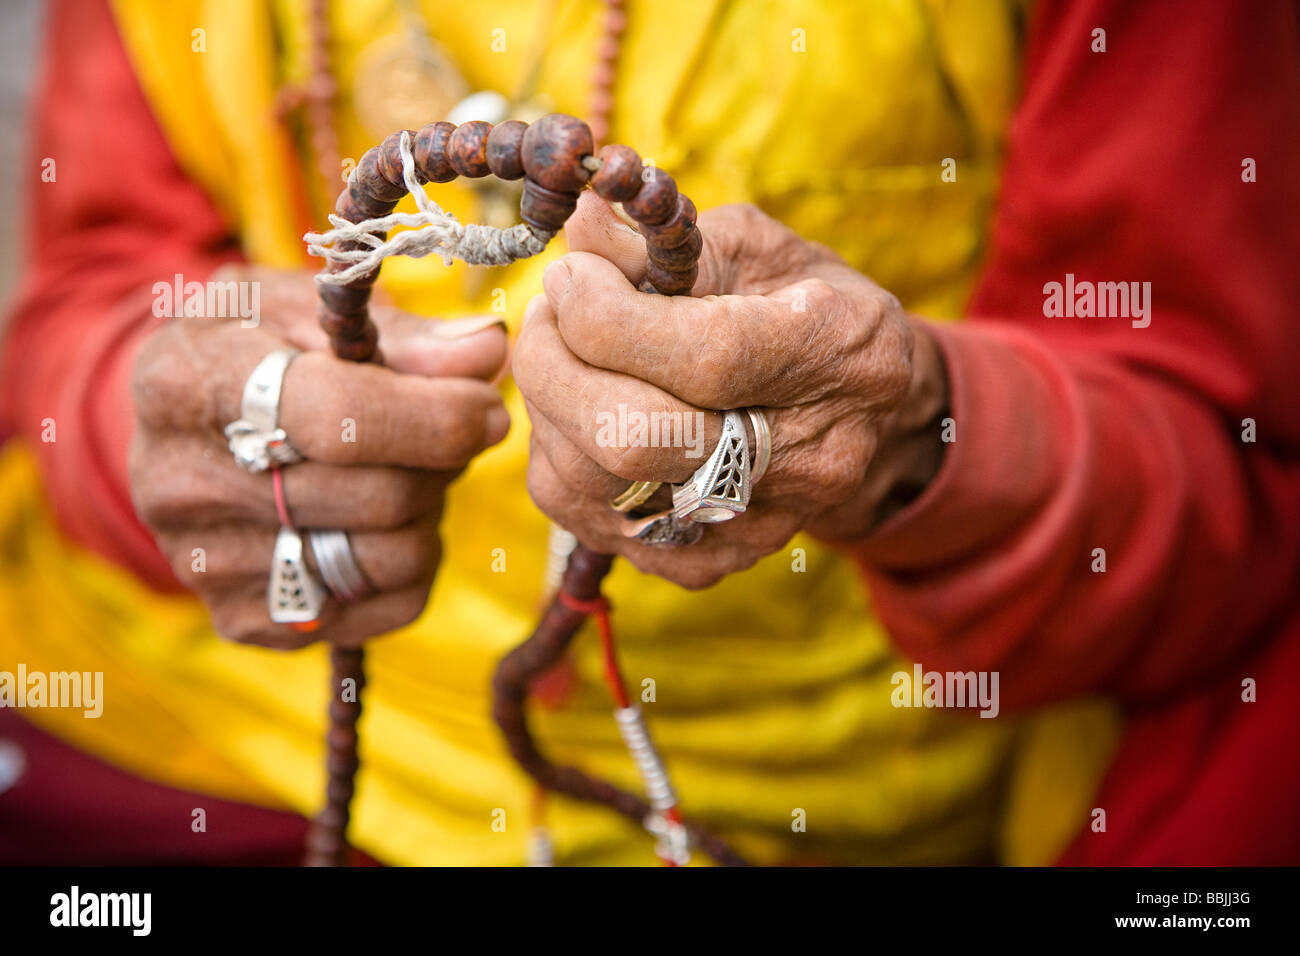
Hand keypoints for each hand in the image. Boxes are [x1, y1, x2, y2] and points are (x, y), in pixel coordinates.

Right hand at [130, 264, 509, 647]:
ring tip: (410, 472)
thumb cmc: (257, 349)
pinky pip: (389, 607)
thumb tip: (487, 350)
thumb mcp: (309, 311)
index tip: (487, 408)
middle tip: (450, 434)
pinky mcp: (243, 618)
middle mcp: (181, 484)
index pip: (338, 419)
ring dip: (430, 513)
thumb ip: (404, 335)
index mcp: (187, 383)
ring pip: (391, 559)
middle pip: (379, 496)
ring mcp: (207, 563)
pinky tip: (388, 523)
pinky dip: (416, 567)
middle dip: (442, 461)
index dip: (436, 418)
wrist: (179, 425)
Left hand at [513, 194, 948, 589]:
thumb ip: (665, 241)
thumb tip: (577, 228)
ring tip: (559, 350)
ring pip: (596, 485)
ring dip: (548, 406)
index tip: (571, 273)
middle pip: (636, 439)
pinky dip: (558, 456)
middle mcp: (806, 460)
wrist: (866, 414)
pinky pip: (586, 518)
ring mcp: (753, 525)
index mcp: (837, 356)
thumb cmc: (805, 309)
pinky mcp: (704, 561)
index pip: (704, 358)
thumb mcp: (758, 250)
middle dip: (555, 364)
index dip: (608, 314)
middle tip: (548, 312)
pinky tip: (579, 410)